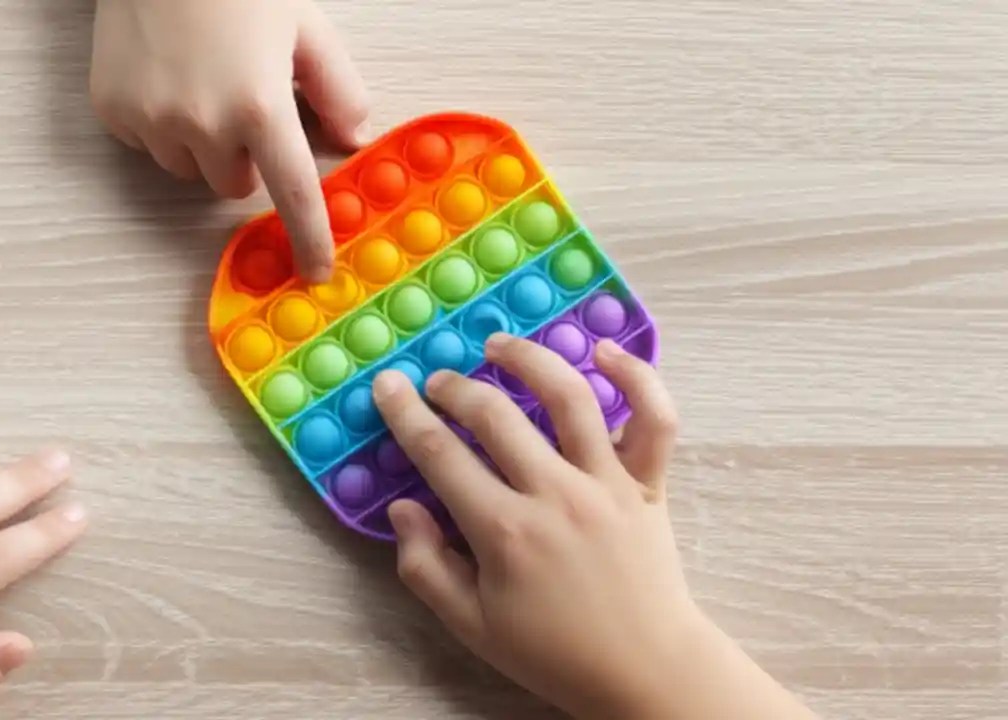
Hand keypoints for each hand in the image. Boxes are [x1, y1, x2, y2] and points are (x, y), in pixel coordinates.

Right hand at [89, 0, 371, 281]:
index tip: (315, 272)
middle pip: (234, 184)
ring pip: (189, 169)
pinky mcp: (113, 110)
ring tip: (200, 81)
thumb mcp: (305, 26)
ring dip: (202, 144)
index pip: (292, 193)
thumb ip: (337, 88)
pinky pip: (148, 144)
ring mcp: (152, 120)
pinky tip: (165, 75)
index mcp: (260, 105)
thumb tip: (352, 139)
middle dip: (244, 158)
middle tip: (242, 104)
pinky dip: (161, 123)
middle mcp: (203, 123)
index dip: (309, 237)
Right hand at [373, 334, 694, 715]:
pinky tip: (603, 352)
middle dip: (455, 388)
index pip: (440, 455)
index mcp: (504, 532)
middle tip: (437, 382)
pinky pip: (653, 418)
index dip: (406, 414)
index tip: (388, 386)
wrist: (644, 671)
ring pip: (569, 397)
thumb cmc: (554, 652)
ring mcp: (606, 483)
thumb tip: (402, 508)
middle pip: (495, 416)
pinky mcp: (649, 483)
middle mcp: (554, 494)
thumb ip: (426, 567)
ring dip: (529, 360)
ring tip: (499, 347)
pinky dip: (636, 376)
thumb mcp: (471, 625)